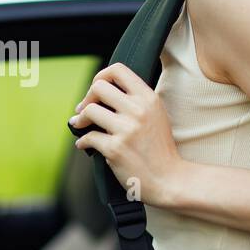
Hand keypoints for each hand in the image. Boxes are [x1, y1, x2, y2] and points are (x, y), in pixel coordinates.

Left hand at [70, 62, 180, 206]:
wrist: (169, 179)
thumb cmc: (159, 149)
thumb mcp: (155, 115)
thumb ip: (135, 100)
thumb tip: (103, 90)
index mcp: (148, 98)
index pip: (118, 70)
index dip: (101, 77)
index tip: (96, 91)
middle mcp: (138, 110)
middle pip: (99, 87)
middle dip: (87, 98)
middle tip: (85, 110)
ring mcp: (126, 129)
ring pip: (89, 110)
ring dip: (80, 119)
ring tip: (80, 125)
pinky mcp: (115, 148)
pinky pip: (88, 137)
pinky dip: (82, 141)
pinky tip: (84, 144)